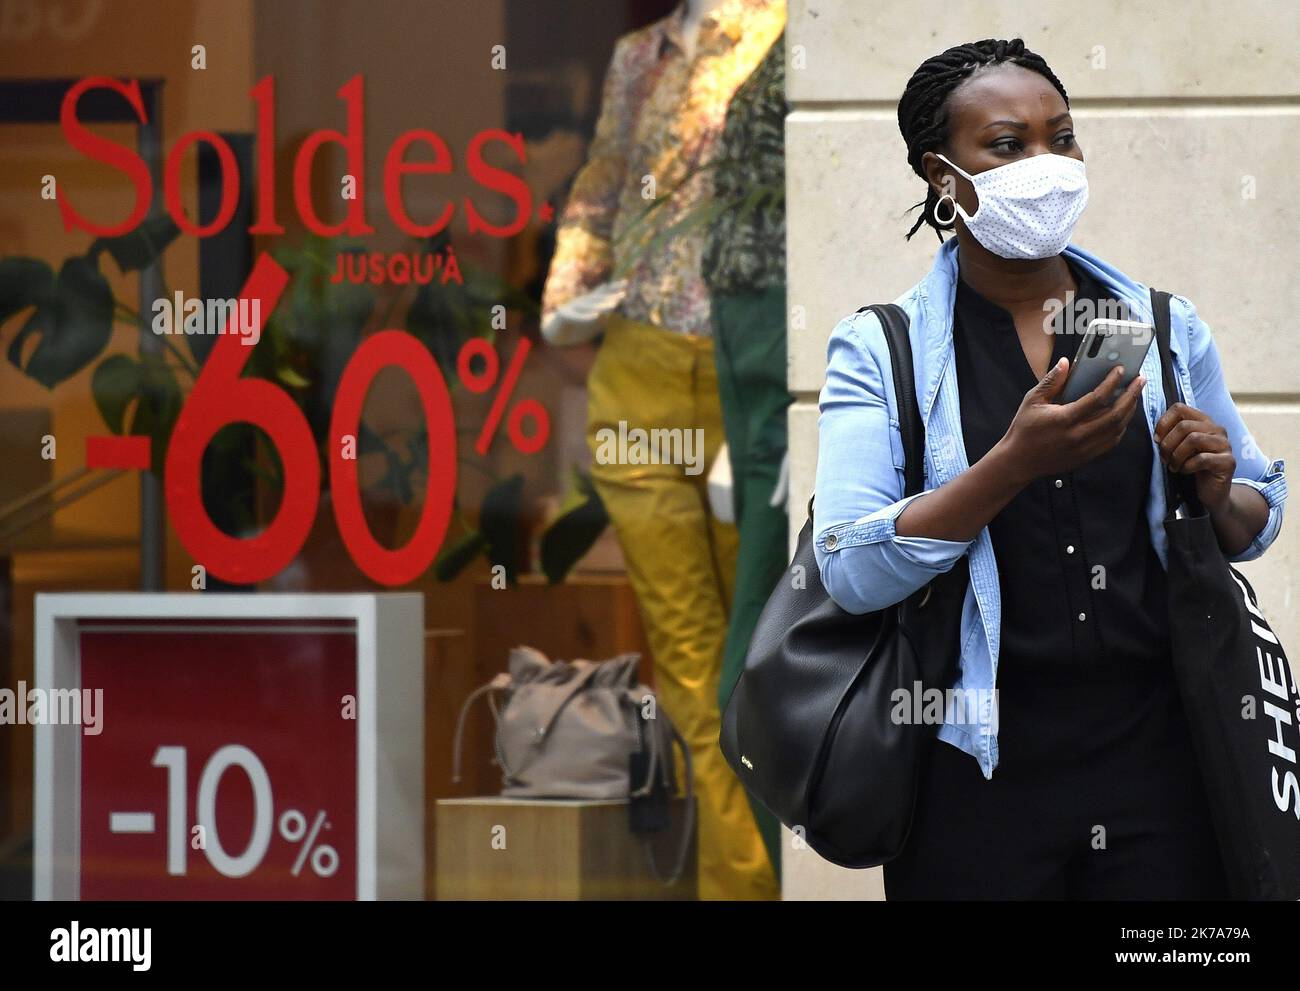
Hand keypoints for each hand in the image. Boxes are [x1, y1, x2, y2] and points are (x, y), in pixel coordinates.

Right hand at [540, 279, 628, 345]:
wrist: (554, 333)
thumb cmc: (575, 327)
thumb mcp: (591, 321)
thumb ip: (603, 313)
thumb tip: (613, 304)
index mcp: (587, 303)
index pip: (602, 294)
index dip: (613, 288)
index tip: (625, 283)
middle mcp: (580, 302)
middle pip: (597, 299)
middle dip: (610, 297)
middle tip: (623, 296)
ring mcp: (571, 308)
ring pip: (588, 307)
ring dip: (602, 306)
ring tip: (613, 306)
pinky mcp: (563, 315)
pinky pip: (576, 316)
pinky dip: (586, 316)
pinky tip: (596, 316)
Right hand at [998, 358, 1145, 484]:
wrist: (1019, 462)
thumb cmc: (1024, 429)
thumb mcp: (1032, 400)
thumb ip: (1051, 381)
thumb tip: (1066, 362)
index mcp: (1064, 419)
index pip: (1097, 398)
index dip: (1112, 382)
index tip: (1120, 370)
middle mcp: (1077, 435)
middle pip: (1115, 415)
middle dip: (1131, 395)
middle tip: (1139, 381)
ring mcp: (1084, 449)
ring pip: (1118, 429)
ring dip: (1130, 410)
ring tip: (1134, 395)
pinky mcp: (1086, 457)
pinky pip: (1112, 441)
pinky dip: (1121, 427)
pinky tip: (1123, 415)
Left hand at [1154, 402, 1234, 511]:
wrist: (1211, 492)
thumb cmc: (1192, 467)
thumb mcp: (1180, 447)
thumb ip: (1171, 435)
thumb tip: (1157, 435)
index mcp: (1203, 421)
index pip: (1180, 408)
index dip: (1163, 423)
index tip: (1157, 439)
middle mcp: (1217, 429)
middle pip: (1184, 426)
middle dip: (1168, 444)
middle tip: (1164, 458)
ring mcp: (1225, 445)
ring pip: (1193, 439)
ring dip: (1177, 455)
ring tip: (1173, 466)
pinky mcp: (1228, 462)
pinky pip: (1202, 459)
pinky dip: (1187, 466)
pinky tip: (1184, 471)